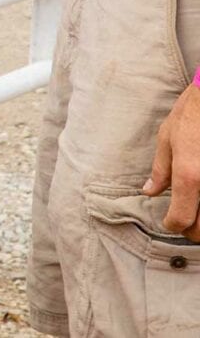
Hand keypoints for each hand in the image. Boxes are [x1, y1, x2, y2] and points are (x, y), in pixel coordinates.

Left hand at [143, 85, 199, 240]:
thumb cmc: (192, 113)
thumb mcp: (169, 138)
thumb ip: (161, 169)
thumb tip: (150, 191)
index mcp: (189, 176)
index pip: (181, 219)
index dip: (173, 224)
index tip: (170, 221)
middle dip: (194, 231)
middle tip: (187, 222)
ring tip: (197, 212)